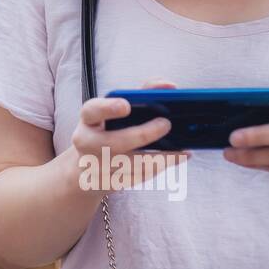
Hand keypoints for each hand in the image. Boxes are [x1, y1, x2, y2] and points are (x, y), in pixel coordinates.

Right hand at [71, 79, 188, 193]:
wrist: (86, 168)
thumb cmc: (107, 131)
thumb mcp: (115, 111)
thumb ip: (141, 93)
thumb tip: (169, 86)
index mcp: (89, 120)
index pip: (93, 111)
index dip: (108, 108)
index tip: (126, 106)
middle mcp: (88, 143)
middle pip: (116, 143)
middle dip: (145, 134)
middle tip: (166, 124)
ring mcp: (98, 166)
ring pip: (133, 165)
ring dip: (160, 157)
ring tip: (181, 149)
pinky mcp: (110, 183)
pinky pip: (140, 177)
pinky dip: (161, 167)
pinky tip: (177, 158)